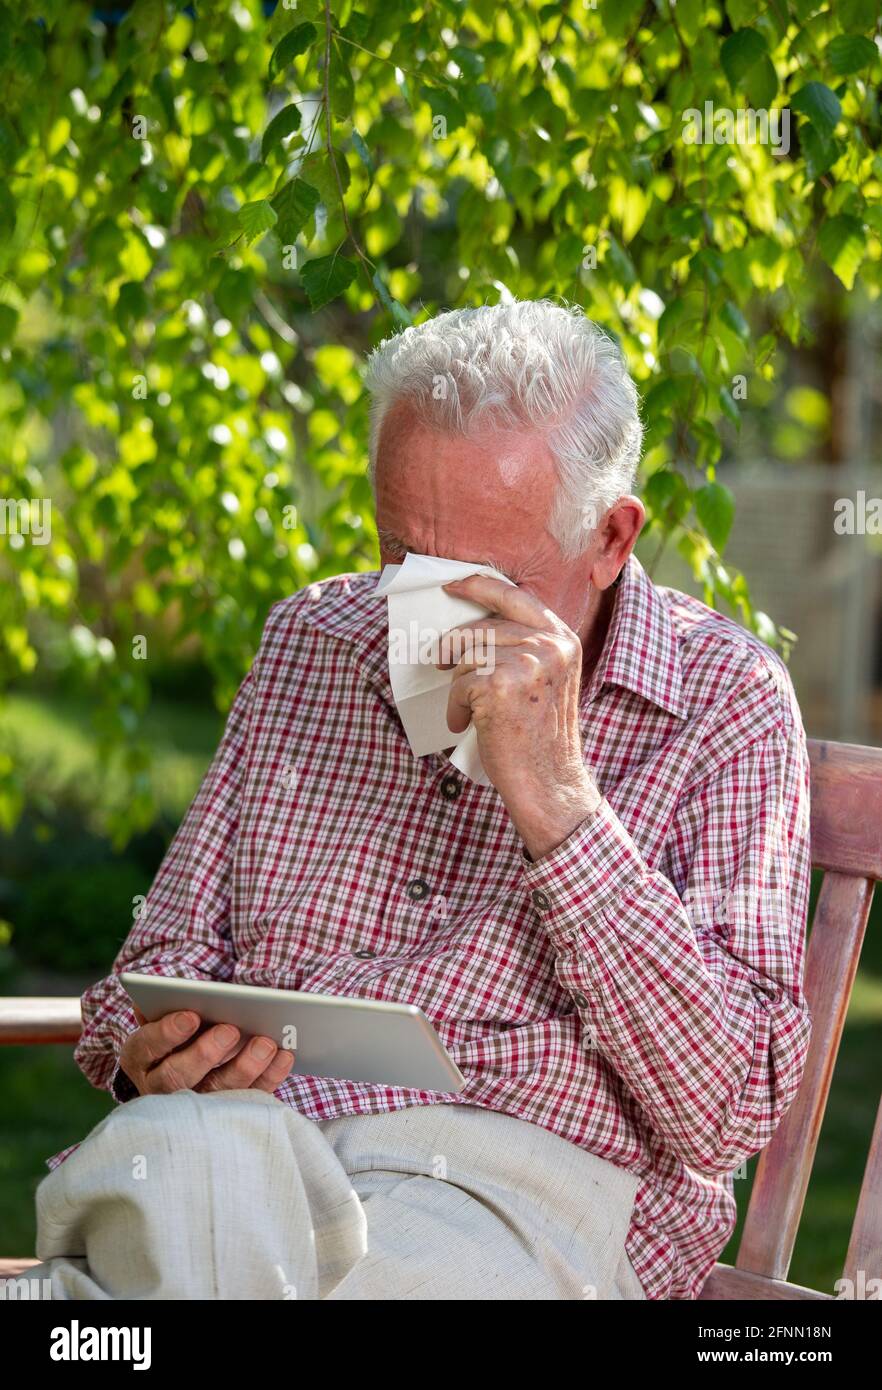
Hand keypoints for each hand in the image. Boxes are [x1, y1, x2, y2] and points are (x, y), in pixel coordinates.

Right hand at [119, 1006, 294, 1095]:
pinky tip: (284, 1056)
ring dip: (244, 1067)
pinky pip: (248, 1101)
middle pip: (178, 1077)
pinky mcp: (225, 1116)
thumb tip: (171, 991)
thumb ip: (167, 1005)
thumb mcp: (165, 1019)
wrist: (182, 1073)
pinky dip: (268, 1078)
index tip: (191, 1015)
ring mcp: (192, 1108)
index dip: (167, 1033)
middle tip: (231, 1029)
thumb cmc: (177, 1036)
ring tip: (265, 1043)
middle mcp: (160, 1088)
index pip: (146, 1046)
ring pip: (216, 1093)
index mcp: (142, 1058)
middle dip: (206, 1053)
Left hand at [439, 573, 600, 859]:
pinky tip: (467, 725)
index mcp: (563, 639)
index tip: (453, 584)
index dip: (479, 586)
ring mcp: (526, 663)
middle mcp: (550, 646)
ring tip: (469, 710)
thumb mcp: (547, 679)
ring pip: (466, 654)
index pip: (515, 596)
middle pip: (480, 628)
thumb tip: (475, 626)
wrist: (548, 782)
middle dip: (454, 648)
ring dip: (458, 685)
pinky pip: (458, 684)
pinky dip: (455, 708)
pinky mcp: (499, 685)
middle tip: (440, 663)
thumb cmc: (541, 737)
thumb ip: (526, 647)